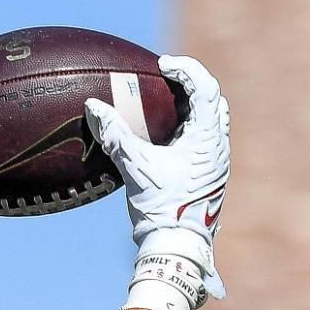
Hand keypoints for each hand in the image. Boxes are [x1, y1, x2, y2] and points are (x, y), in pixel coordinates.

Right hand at [85, 55, 230, 301]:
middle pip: (212, 101)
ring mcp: (215, 160)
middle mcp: (217, 146)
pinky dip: (183, 126)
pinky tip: (161, 134)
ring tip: (162, 102)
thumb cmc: (161, 207)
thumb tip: (92, 106)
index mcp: (208, 139)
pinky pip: (200, 138)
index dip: (186, 70)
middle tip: (163, 79)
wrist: (177, 244)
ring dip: (188, 106)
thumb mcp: (135, 167)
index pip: (206, 89)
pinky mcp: (206, 172)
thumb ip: (115, 134)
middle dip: (190, 85)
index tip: (162, 65)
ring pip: (209, 120)